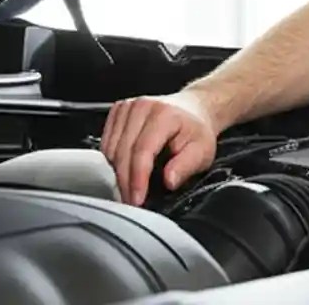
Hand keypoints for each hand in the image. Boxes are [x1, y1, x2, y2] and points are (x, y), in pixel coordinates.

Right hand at [101, 90, 218, 205]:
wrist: (193, 110)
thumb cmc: (196, 130)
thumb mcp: (202, 151)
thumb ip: (186, 166)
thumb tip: (169, 181)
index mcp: (164, 114)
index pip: (142, 151)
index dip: (137, 179)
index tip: (137, 199)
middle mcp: (143, 107)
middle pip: (123, 152)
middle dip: (126, 182)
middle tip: (133, 201)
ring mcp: (127, 107)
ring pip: (111, 150)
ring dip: (119, 172)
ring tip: (134, 185)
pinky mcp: (118, 111)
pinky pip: (106, 144)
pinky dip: (114, 160)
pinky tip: (127, 167)